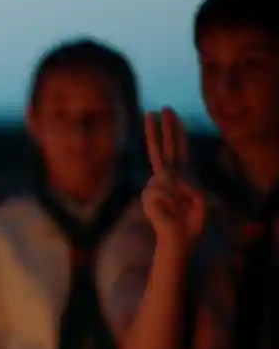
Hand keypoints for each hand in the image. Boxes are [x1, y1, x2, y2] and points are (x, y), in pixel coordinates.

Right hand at [142, 108, 205, 251]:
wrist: (180, 240)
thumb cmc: (192, 222)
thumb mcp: (200, 200)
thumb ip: (187, 184)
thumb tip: (164, 175)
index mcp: (183, 175)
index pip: (178, 148)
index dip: (175, 130)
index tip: (169, 113)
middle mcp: (167, 176)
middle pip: (163, 147)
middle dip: (162, 127)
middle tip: (159, 108)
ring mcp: (155, 184)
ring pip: (168, 174)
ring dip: (181, 194)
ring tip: (182, 209)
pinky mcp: (147, 194)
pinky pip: (163, 188)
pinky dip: (172, 200)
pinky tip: (171, 210)